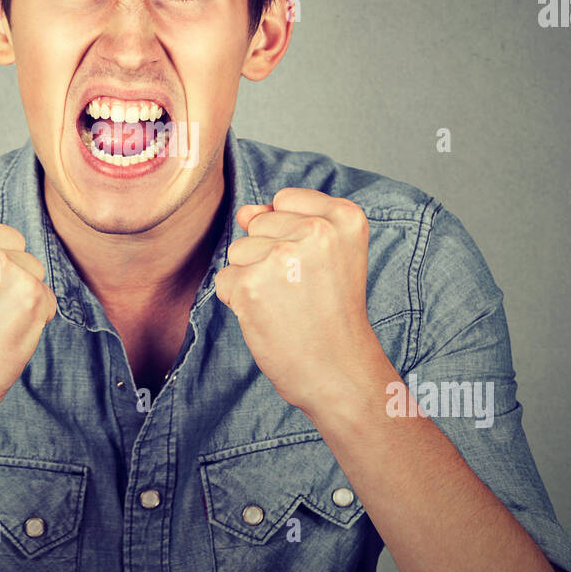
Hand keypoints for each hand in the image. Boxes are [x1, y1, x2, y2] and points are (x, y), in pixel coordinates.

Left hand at [213, 188, 376, 414]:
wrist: (338, 371)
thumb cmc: (331, 314)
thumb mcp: (328, 255)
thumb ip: (288, 221)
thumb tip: (245, 211)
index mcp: (344, 217)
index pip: (284, 200)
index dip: (289, 234)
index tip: (314, 267)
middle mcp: (317, 230)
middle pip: (258, 224)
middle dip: (268, 256)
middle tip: (302, 291)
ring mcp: (282, 256)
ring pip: (239, 250)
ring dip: (253, 278)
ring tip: (287, 304)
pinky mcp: (252, 285)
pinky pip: (226, 279)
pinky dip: (239, 301)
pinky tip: (270, 318)